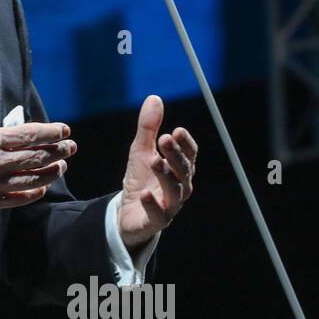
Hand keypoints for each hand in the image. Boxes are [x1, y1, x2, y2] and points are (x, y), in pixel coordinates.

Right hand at [0, 78, 74, 214]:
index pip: (29, 135)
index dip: (51, 132)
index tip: (64, 130)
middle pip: (36, 157)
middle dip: (58, 151)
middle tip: (70, 147)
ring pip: (31, 179)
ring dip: (50, 172)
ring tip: (61, 167)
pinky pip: (16, 199)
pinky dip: (32, 193)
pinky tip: (40, 188)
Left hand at [117, 95, 197, 248]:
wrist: (129, 214)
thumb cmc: (141, 180)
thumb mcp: (140, 151)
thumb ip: (148, 128)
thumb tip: (154, 98)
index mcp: (180, 169)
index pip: (189, 154)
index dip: (186, 144)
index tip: (177, 130)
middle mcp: (181, 187)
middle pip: (184, 170)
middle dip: (176, 154)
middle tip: (165, 139)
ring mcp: (170, 205)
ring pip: (175, 191)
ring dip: (166, 175)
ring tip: (154, 161)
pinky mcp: (156, 220)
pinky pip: (158, 214)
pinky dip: (153, 205)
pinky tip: (145, 194)